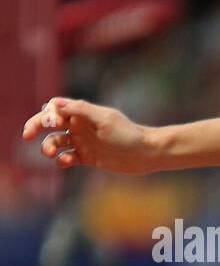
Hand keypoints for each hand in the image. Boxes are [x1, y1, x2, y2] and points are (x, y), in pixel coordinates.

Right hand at [21, 97, 154, 174]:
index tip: (53, 123)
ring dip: (49, 147)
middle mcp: (79, 126)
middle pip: (49, 125)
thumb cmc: (127, 134)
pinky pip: (67, 158)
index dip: (47, 115)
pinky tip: (67, 161)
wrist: (146, 154)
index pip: (54, 109)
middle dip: (36, 128)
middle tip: (26, 135)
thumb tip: (55, 104)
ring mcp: (82, 142)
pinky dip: (63, 160)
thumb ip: (80, 110)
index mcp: (82, 113)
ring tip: (51, 153)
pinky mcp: (88, 158)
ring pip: (56, 143)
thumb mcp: (104, 119)